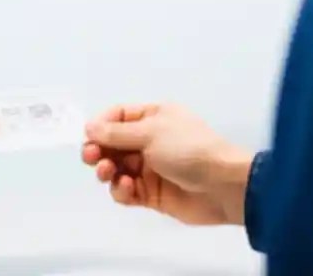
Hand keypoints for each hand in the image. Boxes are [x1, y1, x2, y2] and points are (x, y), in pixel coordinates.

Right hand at [81, 103, 252, 225]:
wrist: (223, 186)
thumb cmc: (188, 149)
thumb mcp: (151, 133)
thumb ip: (116, 133)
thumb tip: (89, 126)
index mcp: (154, 117)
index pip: (119, 117)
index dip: (101, 126)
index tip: (89, 136)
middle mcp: (150, 141)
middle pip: (113, 144)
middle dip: (98, 150)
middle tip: (91, 158)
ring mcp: (150, 168)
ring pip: (116, 169)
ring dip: (107, 171)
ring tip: (108, 172)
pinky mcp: (151, 194)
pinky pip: (127, 191)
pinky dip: (122, 190)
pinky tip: (128, 187)